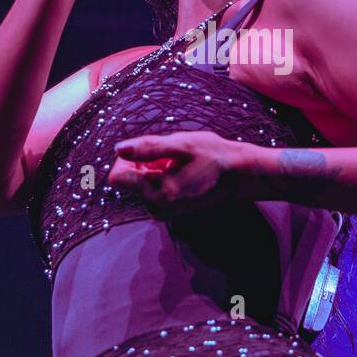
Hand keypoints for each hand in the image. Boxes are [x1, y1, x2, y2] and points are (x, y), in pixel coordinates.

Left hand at [109, 131, 258, 219]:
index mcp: (158, 192)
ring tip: (179, 165)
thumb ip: (148, 148)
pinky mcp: (169, 211)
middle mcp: (157, 207)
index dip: (127, 159)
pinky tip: (181, 172)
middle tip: (171, 157)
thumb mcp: (181, 145)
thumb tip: (119, 149)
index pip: (117, 177)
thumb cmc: (213, 156)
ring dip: (153, 169)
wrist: (239, 176)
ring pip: (140, 184)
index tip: (150, 152)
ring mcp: (164, 211)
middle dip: (143, 164)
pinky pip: (152, 190)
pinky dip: (161, 177)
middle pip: (128, 180)